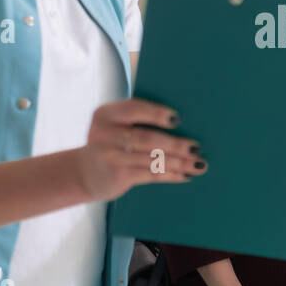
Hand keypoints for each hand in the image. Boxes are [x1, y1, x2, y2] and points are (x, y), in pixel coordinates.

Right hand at [74, 98, 205, 201]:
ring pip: (152, 159)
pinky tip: (186, 174)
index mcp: (106, 114)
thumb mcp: (115, 125)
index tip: (178, 119)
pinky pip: (151, 174)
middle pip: (147, 138)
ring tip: (199, 164)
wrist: (86, 172)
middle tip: (196, 147)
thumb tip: (184, 122)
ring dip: (180, 163)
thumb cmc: (112, 142)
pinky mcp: (118, 176)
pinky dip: (171, 175)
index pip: (134, 109)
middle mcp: (105, 134)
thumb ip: (139, 119)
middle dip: (175, 144)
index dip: (156, 113)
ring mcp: (111, 157)